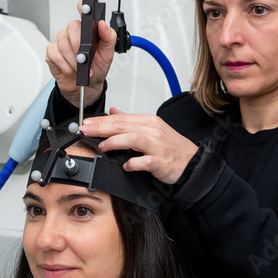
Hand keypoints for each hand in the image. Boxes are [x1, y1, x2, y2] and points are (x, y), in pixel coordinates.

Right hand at [45, 1, 116, 106]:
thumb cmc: (96, 68)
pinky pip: (56, 55)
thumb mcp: (108, 55)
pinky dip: (66, 66)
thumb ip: (109, 38)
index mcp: (87, 30)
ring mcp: (61, 41)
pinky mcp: (52, 52)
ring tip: (80, 69)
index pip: (84, 12)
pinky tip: (72, 71)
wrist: (86, 87)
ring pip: (64, 45)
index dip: (82, 8)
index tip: (83, 7)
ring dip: (73, 61)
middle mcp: (73, 33)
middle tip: (85, 60)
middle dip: (79, 48)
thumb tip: (103, 25)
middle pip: (72, 29)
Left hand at [81, 108, 198, 184]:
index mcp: (149, 122)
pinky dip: (134, 163)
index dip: (101, 120)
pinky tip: (126, 166)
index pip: (121, 118)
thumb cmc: (172, 148)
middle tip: (85, 130)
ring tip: (103, 146)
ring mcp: (158, 146)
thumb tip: (113, 111)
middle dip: (101, 128)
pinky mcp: (161, 162)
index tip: (86, 123)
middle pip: (123, 126)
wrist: (192, 164)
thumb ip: (131, 120)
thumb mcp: (151, 129)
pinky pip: (145, 161)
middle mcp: (153, 131)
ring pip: (133, 139)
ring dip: (115, 142)